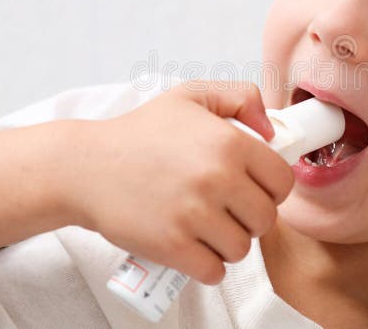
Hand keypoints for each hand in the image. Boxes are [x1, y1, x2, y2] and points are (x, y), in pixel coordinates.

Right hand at [63, 81, 294, 284]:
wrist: (85, 166)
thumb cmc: (140, 133)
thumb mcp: (190, 96)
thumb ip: (240, 97)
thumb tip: (272, 129)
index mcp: (229, 143)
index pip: (282, 181)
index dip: (271, 188)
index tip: (253, 189)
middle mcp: (217, 178)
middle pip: (265, 219)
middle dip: (250, 218)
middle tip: (228, 210)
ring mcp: (195, 215)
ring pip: (242, 248)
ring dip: (229, 243)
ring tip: (209, 229)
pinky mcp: (173, 246)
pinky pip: (214, 271)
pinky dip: (209, 266)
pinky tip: (197, 250)